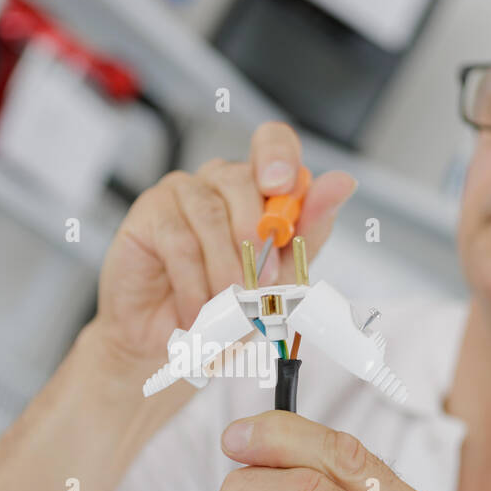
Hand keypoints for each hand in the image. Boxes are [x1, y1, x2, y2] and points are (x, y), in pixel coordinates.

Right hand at [91, 122, 357, 374]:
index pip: (273, 144)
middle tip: (259, 283)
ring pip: (210, 213)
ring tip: (225, 306)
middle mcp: (219, 183)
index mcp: (257, 189)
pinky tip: (196, 309)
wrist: (174, 347)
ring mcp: (180, 193)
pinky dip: (193, 281)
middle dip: (256, 239)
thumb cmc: (226, 310)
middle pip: (241, 180)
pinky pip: (177, 238)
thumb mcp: (283, 276)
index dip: (279, 157)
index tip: (282, 187)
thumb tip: (342, 182)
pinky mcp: (148, 214)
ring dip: (224, 268)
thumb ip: (309, 230)